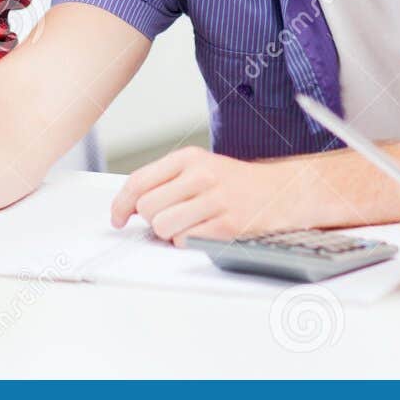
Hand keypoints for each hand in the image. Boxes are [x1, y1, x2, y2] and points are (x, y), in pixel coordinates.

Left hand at [110, 146, 301, 243]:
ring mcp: (215, 200)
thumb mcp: (200, 168)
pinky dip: (188, 241)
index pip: (139, 181)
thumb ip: (165, 181)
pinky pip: (185, 241)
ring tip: (188, 224)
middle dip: (151, 219)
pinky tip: (204, 230)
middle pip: (147, 208)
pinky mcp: (226, 225)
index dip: (121, 204)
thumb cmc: (234, 183)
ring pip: (162, 227)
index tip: (118, 218)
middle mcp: (201, 175)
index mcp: (189, 158)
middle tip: (169, 217)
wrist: (281, 191)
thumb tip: (130, 206)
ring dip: (169, 232)